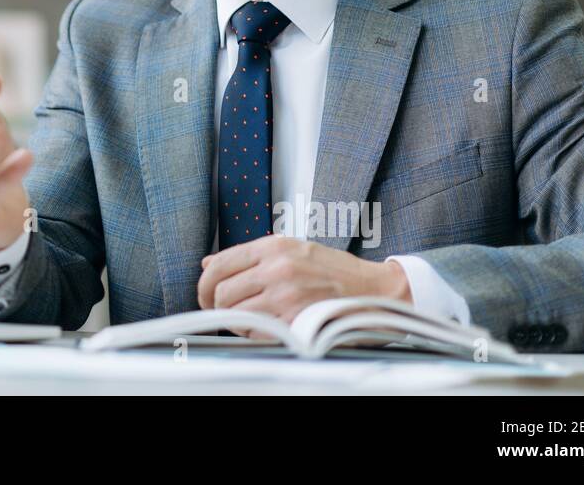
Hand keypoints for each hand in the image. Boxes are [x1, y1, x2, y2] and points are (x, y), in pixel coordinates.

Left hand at [197, 236, 410, 337]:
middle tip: (226, 314)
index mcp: (274, 247)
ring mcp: (286, 296)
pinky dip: (255, 335)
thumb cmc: (335, 272)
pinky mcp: (296, 321)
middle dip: (217, 307)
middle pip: (221, 292)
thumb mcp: (292, 250)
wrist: (378, 291)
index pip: (220, 263)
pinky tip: (268, 330)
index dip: (205, 284)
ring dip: (236, 323)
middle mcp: (277, 268)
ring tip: (250, 321)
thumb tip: (208, 264)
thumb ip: (250, 257)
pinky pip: (256, 332)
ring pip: (235, 314)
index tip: (205, 296)